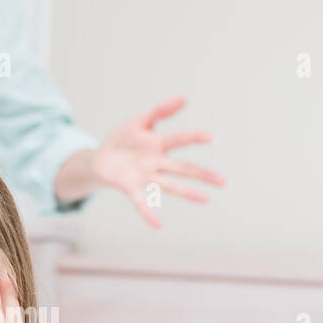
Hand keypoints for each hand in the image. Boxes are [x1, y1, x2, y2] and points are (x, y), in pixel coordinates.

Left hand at [90, 94, 226, 229]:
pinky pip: (140, 201)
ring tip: (205, 199)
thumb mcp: (140, 121)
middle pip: (183, 168)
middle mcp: (156, 163)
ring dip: (187, 193)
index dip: (195, 138)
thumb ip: (160, 111)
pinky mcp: (130, 186)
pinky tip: (158, 225)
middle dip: (203, 174)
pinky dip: (148, 213)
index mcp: (158, 144)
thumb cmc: (123, 139)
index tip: (212, 138)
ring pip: (169, 185)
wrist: (99, 158)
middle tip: (223, 181)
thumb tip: (185, 97)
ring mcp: (144, 176)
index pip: (180, 140)